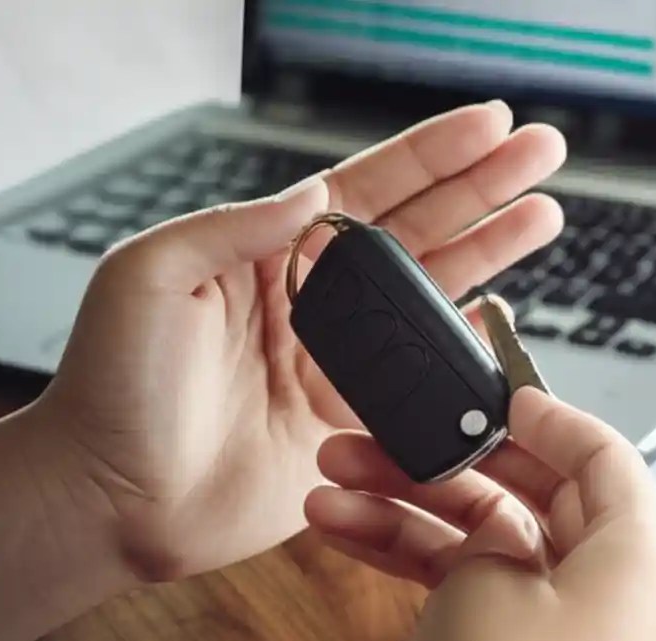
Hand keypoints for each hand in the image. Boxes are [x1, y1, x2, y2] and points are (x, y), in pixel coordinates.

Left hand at [36, 101, 565, 581]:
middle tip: (543, 154)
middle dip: (485, 187)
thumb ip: (236, 226)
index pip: (369, 188)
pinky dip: (470, 348)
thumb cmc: (112, 387)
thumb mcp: (151, 277)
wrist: (111, 500)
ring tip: (544, 214)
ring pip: (435, 294)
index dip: (434, 154)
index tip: (492, 124)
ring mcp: (341, 360)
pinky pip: (427, 378)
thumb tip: (317, 195)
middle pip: (420, 228)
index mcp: (269, 252)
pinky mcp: (356, 420)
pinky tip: (505, 316)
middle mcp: (314, 299)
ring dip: (493, 252)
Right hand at [306, 388, 655, 640]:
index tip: (493, 387)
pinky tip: (345, 530)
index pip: (600, 453)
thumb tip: (485, 530)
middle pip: (532, 493)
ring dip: (409, 506)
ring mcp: (562, 632)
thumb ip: (490, 534)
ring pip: (486, 541)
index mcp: (634, 552)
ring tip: (330, 479)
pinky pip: (470, 591)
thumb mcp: (489, 588)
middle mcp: (608, 588)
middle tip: (383, 430)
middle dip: (448, 457)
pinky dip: (413, 561)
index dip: (544, 413)